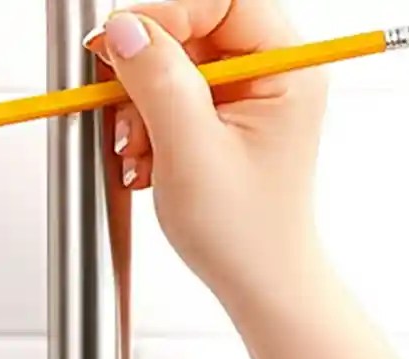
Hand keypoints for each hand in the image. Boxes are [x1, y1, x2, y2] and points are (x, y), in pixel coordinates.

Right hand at [84, 0, 327, 312]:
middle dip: (146, 70)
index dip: (167, 12)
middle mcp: (270, 72)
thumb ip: (157, 80)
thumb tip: (126, 28)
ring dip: (139, 104)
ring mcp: (245, 94)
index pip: (223, 0)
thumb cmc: (243, 230)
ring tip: (137, 150)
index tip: (122, 40)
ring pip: (173, 63)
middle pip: (191, 29)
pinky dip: (144, 123)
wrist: (255, 280)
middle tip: (122, 108)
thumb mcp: (190, 151)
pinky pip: (169, 94)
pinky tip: (144, 158)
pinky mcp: (221, 115)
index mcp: (286, 68)